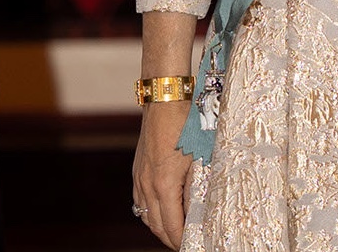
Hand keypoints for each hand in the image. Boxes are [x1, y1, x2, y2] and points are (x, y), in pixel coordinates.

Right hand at [132, 100, 194, 248]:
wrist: (165, 99)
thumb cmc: (187, 125)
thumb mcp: (199, 158)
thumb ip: (197, 187)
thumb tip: (199, 211)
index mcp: (164, 184)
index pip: (171, 226)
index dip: (181, 241)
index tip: (192, 246)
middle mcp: (147, 184)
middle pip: (156, 225)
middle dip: (170, 239)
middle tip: (185, 244)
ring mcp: (139, 176)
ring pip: (145, 214)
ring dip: (159, 227)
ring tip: (175, 233)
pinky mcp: (138, 169)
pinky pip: (139, 200)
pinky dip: (149, 212)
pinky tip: (160, 212)